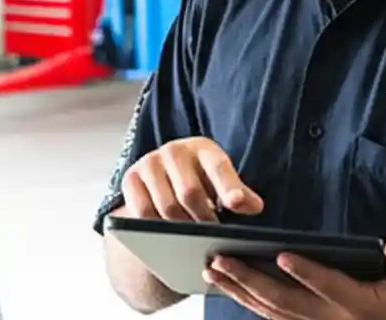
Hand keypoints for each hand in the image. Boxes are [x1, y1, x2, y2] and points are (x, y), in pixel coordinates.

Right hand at [120, 137, 263, 221]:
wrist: (163, 173)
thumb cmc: (200, 178)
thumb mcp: (222, 182)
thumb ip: (239, 195)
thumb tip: (254, 207)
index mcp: (204, 148)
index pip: (219, 167)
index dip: (229, 186)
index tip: (237, 205)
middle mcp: (175, 151)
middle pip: (190, 193)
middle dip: (203, 219)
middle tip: (211, 233)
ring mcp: (150, 162)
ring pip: (166, 207)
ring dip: (181, 227)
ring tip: (193, 237)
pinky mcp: (130, 178)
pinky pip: (142, 212)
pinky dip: (156, 227)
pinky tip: (167, 234)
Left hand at [204, 236, 385, 319]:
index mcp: (359, 305)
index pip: (329, 286)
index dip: (306, 271)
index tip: (282, 254)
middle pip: (285, 300)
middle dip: (250, 279)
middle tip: (221, 258)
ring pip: (272, 312)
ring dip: (241, 291)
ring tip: (214, 270)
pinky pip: (276, 319)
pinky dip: (251, 304)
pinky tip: (232, 288)